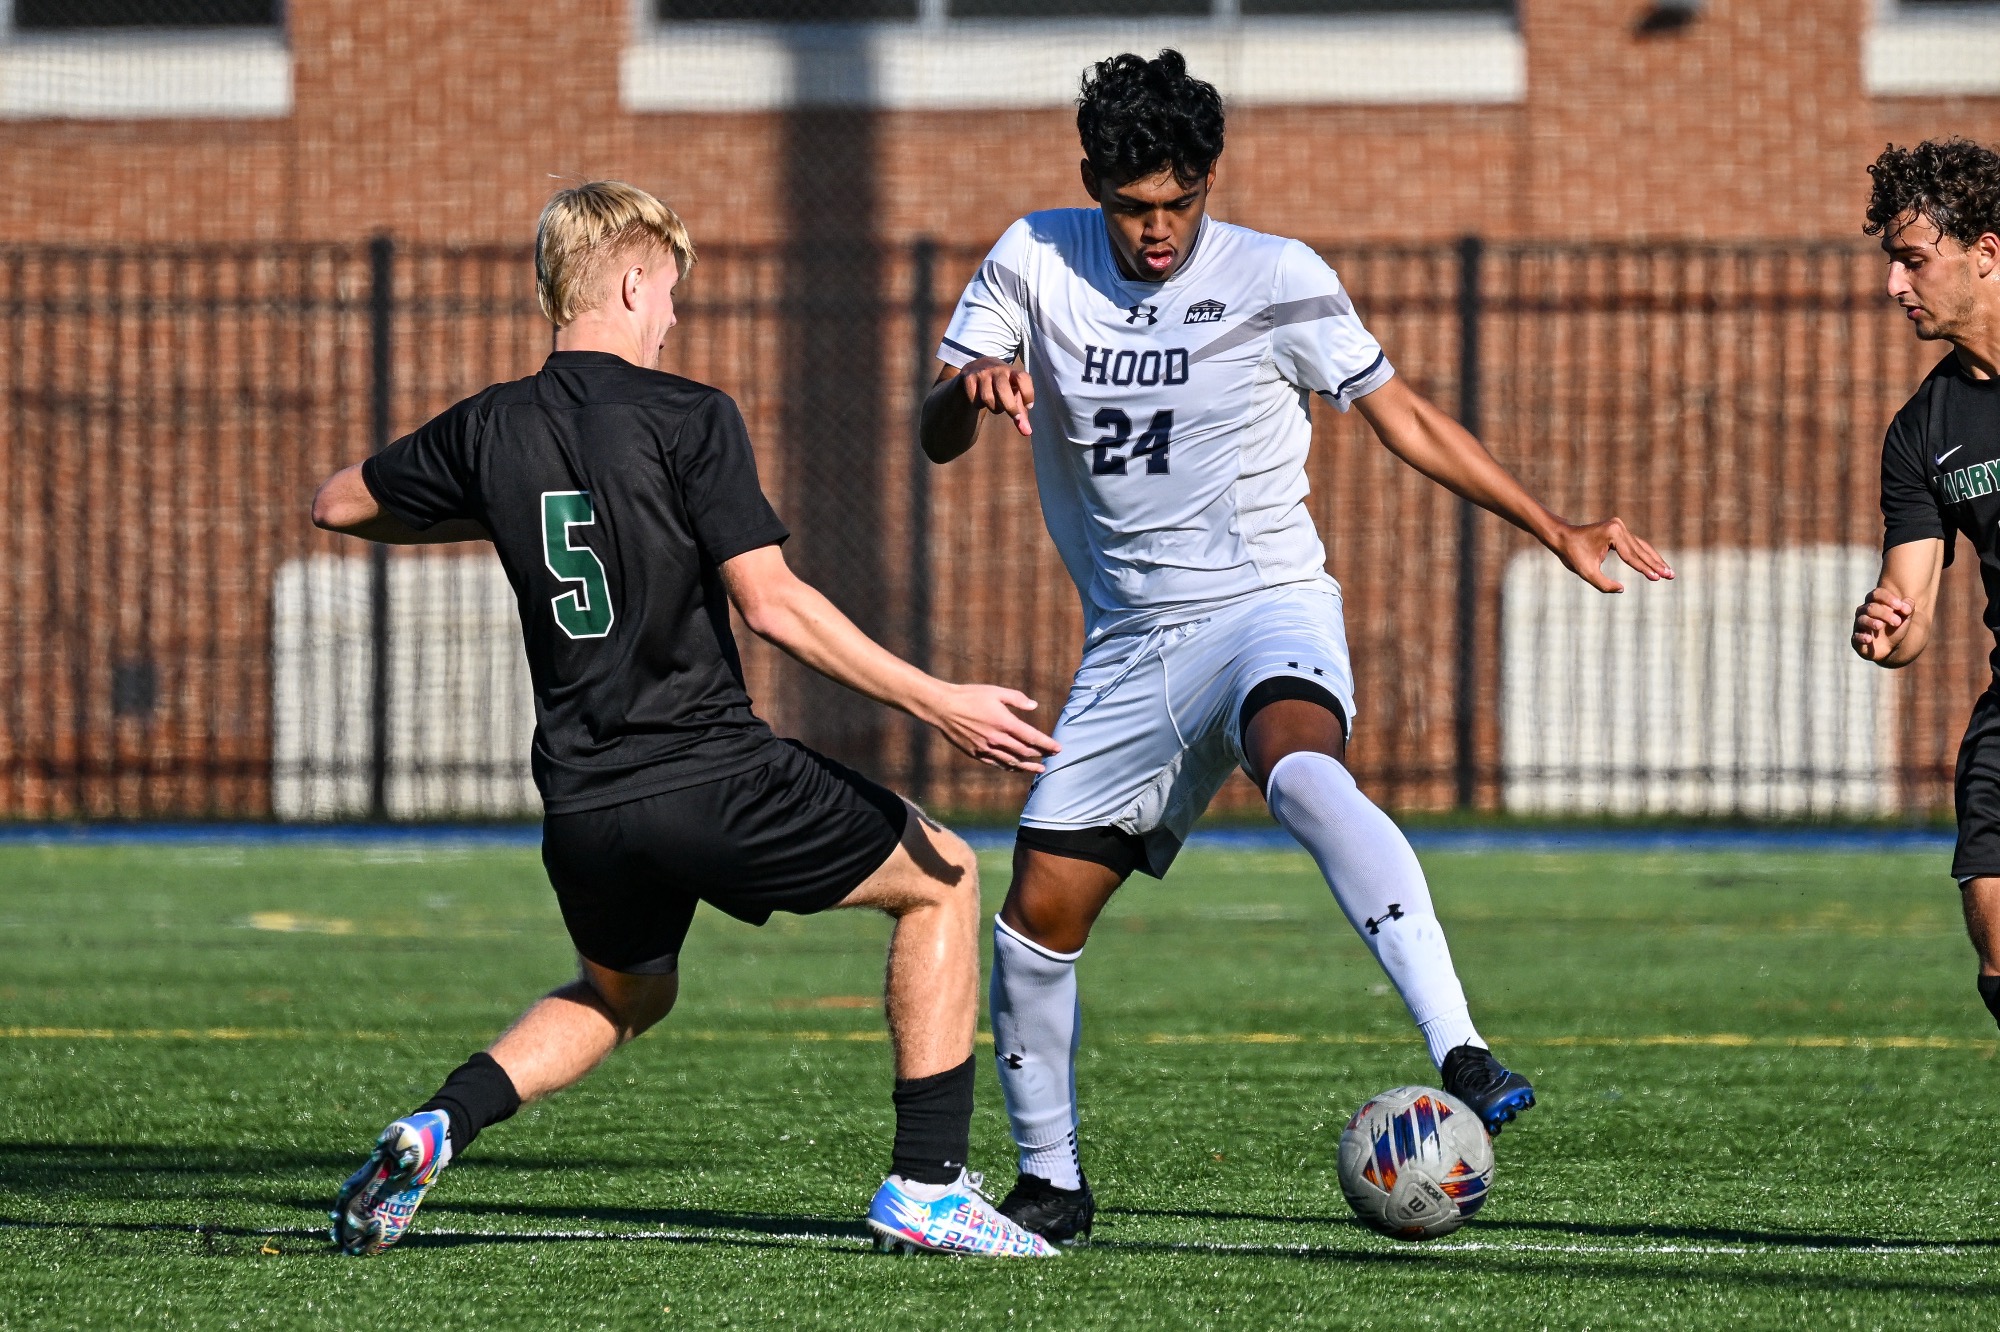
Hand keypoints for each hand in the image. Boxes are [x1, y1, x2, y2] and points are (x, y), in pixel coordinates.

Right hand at [918, 683, 1058, 772]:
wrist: (943, 707)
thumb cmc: (970, 696)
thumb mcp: (996, 691)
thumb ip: (1017, 699)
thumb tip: (1034, 705)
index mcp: (1004, 722)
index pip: (1032, 737)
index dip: (1047, 744)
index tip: (1058, 748)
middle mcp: (997, 739)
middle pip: (1024, 752)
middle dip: (1041, 755)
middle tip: (1052, 756)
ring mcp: (986, 749)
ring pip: (1012, 762)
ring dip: (1028, 766)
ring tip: (1040, 769)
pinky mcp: (976, 753)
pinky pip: (997, 764)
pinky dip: (1010, 767)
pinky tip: (1017, 768)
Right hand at [957, 357, 1033, 435]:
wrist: (976, 368)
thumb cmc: (1001, 386)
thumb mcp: (1013, 395)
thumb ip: (1020, 414)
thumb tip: (1027, 432)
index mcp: (1012, 371)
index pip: (1022, 378)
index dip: (1028, 393)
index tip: (1029, 405)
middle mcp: (998, 370)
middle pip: (1003, 390)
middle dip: (1010, 408)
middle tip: (1014, 416)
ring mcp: (982, 373)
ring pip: (988, 398)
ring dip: (993, 408)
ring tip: (995, 404)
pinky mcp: (968, 378)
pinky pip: (975, 399)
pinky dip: (978, 405)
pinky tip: (980, 400)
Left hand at [1547, 517, 1672, 592]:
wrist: (1563, 537)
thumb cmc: (1572, 554)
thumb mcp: (1586, 572)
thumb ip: (1603, 584)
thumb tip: (1622, 589)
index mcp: (1613, 534)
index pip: (1631, 555)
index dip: (1644, 569)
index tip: (1657, 578)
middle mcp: (1619, 527)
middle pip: (1640, 550)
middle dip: (1656, 564)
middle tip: (1671, 575)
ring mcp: (1620, 527)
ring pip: (1641, 547)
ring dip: (1654, 560)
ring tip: (1668, 572)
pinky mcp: (1619, 530)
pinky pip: (1635, 545)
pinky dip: (1645, 555)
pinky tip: (1656, 564)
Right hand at [1852, 587, 1914, 661]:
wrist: (1889, 647)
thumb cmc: (1895, 628)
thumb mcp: (1905, 618)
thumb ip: (1908, 608)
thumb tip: (1907, 604)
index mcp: (1875, 603)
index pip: (1877, 594)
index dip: (1888, 598)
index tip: (1900, 607)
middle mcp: (1864, 612)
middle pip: (1871, 608)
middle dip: (1885, 614)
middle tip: (1897, 622)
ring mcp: (1859, 625)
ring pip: (1862, 620)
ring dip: (1872, 622)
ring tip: (1880, 626)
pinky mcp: (1856, 639)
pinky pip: (1856, 636)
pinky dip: (1861, 637)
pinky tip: (1869, 639)